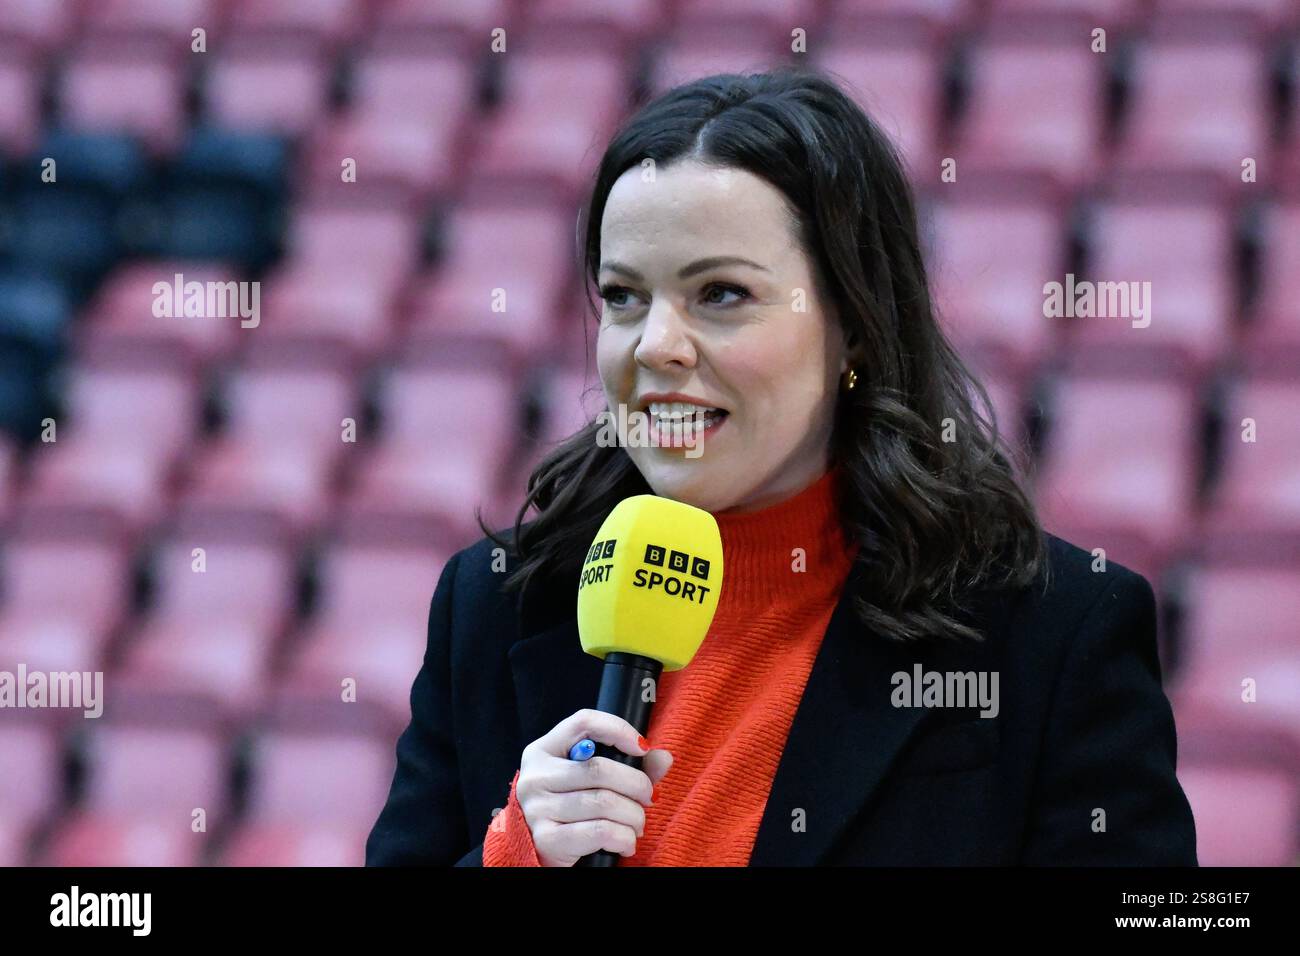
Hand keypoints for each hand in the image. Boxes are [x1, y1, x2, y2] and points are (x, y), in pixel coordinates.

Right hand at [516, 709, 673, 866]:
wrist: (538, 852)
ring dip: (634, 816)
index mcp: (544, 750)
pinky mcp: (548, 839)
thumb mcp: (592, 782)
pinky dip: (624, 838)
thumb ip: (628, 767)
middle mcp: (536, 776)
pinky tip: (626, 842)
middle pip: (599, 768)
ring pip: (604, 802)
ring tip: (637, 824)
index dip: (618, 729)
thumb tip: (663, 758)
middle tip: (649, 798)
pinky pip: (601, 832)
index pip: (582, 722)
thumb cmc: (570, 811)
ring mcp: (538, 808)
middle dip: (637, 785)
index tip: (642, 748)